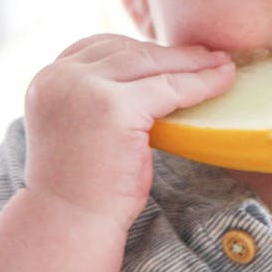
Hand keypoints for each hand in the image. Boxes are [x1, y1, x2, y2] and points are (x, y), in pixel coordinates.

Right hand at [23, 35, 234, 226]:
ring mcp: (86, 89)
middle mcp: (60, 76)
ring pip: (152, 65)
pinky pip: (170, 88)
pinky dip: (201, 83)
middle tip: (208, 54)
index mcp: (48, 79)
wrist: (69, 224)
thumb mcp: (78, 124)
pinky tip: (223, 80)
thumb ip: (97, 95)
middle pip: (128, 52)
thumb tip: (146, 74)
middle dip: (170, 53)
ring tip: (222, 64)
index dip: (139, 49)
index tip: (172, 54)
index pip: (99, 47)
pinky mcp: (114, 108)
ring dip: (193, 63)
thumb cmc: (80, 185)